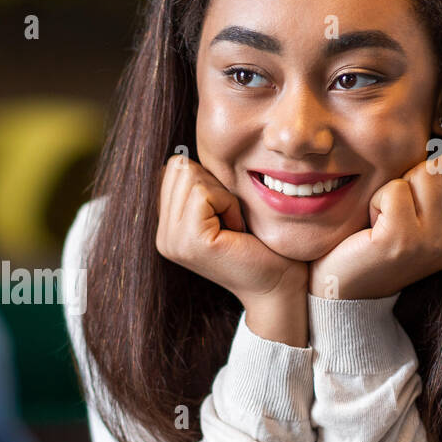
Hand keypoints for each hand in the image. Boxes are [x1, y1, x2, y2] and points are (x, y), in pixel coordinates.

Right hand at [156, 154, 308, 343]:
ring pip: (190, 176)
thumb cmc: (262, 246)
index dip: (208, 179)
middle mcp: (162, 236)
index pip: (173, 168)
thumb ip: (202, 186)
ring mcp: (171, 241)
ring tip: (234, 226)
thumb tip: (186, 153)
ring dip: (223, 195)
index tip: (227, 213)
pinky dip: (228, 204)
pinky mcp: (189, 242)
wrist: (279, 288)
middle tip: (232, 220)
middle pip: (179, 167)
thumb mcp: (226, 209)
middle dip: (214, 184)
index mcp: (168, 228)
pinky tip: (237, 231)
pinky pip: (204, 193)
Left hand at [309, 153, 441, 300]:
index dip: (434, 172)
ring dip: (393, 189)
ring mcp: (433, 242)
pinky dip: (374, 201)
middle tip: (393, 212)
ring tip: (382, 219)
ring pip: (424, 173)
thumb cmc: (374, 244)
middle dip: (412, 178)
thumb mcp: (418, 218)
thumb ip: (440, 188)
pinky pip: (393, 189)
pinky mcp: (402, 240)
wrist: (343, 292)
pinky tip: (370, 228)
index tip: (412, 201)